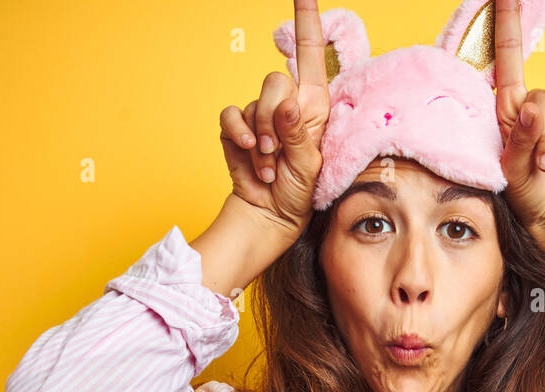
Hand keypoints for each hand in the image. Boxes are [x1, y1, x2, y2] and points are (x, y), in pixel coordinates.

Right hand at [218, 0, 329, 234]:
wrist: (269, 215)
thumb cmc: (298, 193)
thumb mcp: (309, 167)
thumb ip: (299, 135)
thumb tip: (288, 105)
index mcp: (313, 106)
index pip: (311, 56)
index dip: (307, 23)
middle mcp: (287, 105)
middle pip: (274, 80)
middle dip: (274, 118)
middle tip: (277, 151)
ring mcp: (260, 116)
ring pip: (253, 103)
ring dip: (260, 139)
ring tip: (269, 165)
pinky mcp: (237, 128)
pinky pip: (231, 115)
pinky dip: (239, 135)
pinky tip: (249, 155)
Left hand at [493, 0, 544, 239]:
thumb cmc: (524, 193)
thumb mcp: (509, 169)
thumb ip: (519, 138)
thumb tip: (533, 109)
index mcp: (510, 110)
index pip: (509, 60)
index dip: (508, 25)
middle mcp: (537, 109)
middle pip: (543, 95)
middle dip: (540, 131)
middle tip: (538, 162)